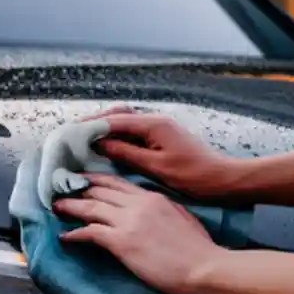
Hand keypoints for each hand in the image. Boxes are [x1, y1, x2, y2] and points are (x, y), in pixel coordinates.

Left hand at [54, 175, 223, 293]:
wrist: (205, 266)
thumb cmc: (198, 249)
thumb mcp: (181, 217)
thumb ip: (163, 210)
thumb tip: (151, 212)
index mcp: (153, 197)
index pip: (118, 183)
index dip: (96, 180)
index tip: (82, 180)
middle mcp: (138, 204)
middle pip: (100, 189)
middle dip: (78, 188)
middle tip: (61, 187)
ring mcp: (128, 221)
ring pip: (91, 206)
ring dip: (70, 206)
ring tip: (56, 206)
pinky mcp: (122, 241)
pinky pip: (90, 232)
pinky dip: (75, 233)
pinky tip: (65, 237)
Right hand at [86, 108, 242, 200]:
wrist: (222, 179)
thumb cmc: (192, 175)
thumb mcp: (156, 167)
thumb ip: (127, 154)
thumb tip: (100, 144)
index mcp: (153, 125)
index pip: (115, 120)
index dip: (91, 125)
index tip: (71, 132)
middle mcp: (156, 121)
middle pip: (119, 115)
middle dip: (96, 122)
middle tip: (75, 133)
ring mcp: (160, 128)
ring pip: (126, 122)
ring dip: (106, 127)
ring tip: (87, 139)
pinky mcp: (163, 137)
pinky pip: (134, 131)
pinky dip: (119, 136)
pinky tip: (109, 146)